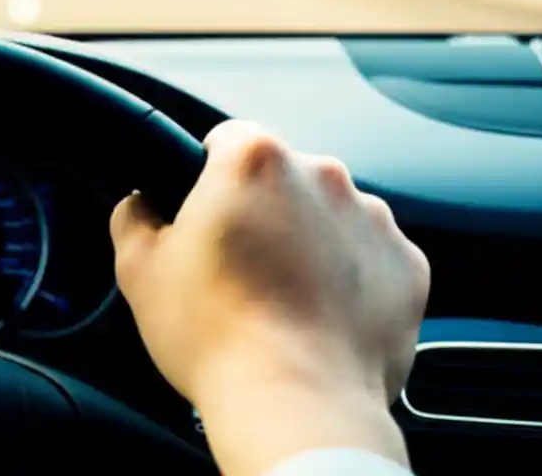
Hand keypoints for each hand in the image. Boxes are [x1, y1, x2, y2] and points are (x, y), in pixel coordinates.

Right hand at [111, 119, 428, 474]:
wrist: (296, 404)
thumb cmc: (217, 336)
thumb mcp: (138, 270)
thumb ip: (133, 215)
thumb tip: (141, 204)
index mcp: (255, 160)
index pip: (227, 138)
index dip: (208, 176)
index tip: (205, 215)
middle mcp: (323, 176)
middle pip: (282, 179)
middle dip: (262, 213)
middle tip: (236, 269)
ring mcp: (373, 220)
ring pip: (329, 218)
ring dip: (307, 244)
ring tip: (279, 301)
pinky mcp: (408, 267)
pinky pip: (369, 260)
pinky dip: (348, 280)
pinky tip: (316, 317)